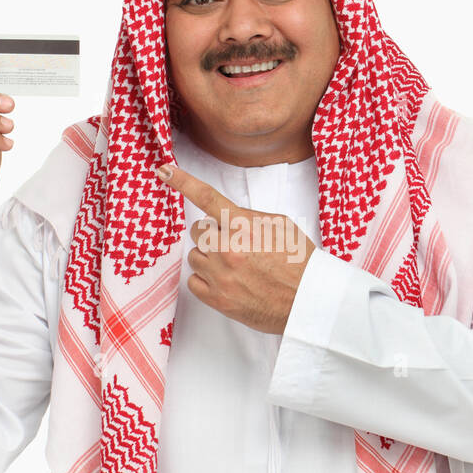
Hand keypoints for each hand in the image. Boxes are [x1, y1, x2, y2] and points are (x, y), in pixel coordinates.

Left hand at [156, 163, 315, 334]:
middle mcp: (228, 249)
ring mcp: (220, 275)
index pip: (206, 198)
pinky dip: (206, 280)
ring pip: (195, 257)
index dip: (183, 181)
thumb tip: (228, 215)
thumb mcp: (281, 225)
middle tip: (233, 245)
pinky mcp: (217, 299)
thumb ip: (249, 217)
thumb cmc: (299, 263)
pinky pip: (194, 281)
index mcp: (244, 226)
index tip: (164, 171)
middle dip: (211, 235)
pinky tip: (226, 282)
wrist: (308, 301)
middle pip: (198, 231)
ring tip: (235, 267)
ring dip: (209, 258)